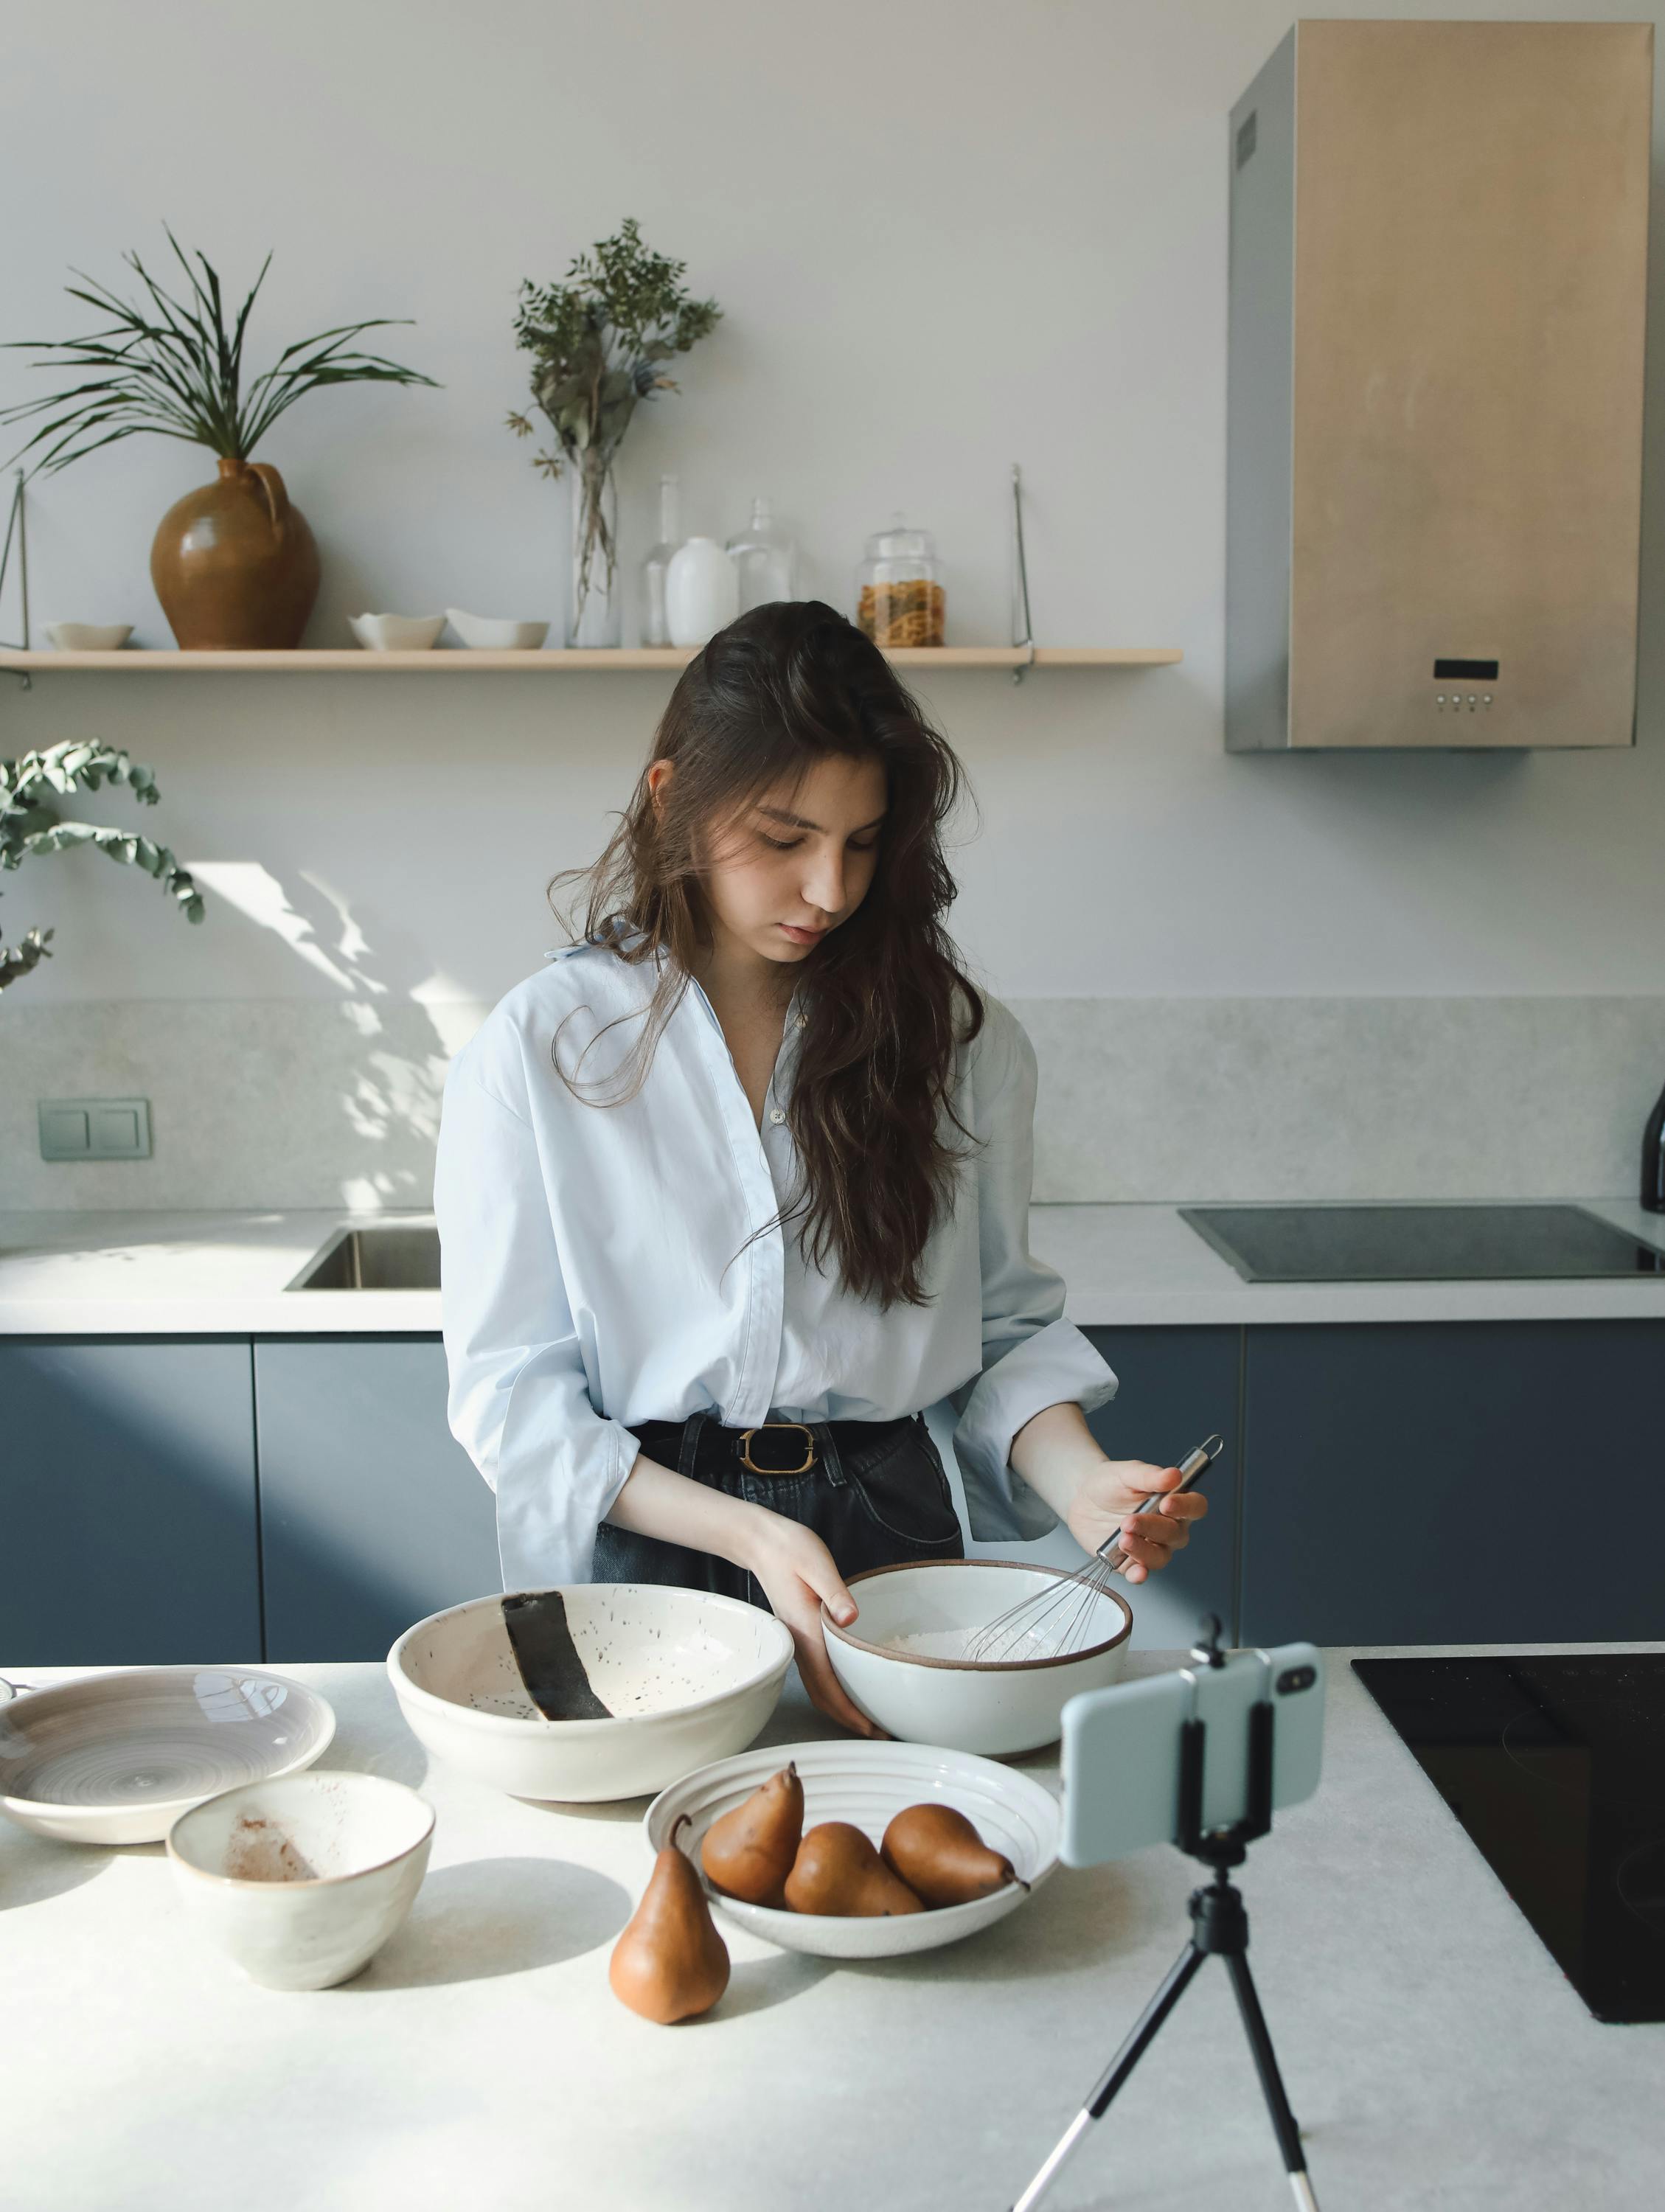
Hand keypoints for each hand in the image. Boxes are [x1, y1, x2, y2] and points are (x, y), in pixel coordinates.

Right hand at [740, 1510, 884, 1738]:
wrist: (762, 1544)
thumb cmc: (790, 1550)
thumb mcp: (817, 1564)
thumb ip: (835, 1592)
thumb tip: (851, 1618)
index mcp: (807, 1631)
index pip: (829, 1684)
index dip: (850, 1711)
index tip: (871, 1728)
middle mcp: (800, 1643)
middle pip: (823, 1695)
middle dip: (849, 1719)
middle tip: (880, 1733)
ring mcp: (798, 1642)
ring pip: (819, 1687)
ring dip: (841, 1707)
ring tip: (868, 1718)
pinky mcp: (800, 1635)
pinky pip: (817, 1673)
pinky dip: (833, 1690)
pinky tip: (849, 1687)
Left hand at [1065, 1458, 1207, 1583]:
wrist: (1081, 1498)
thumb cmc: (1109, 1484)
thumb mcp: (1126, 1473)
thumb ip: (1150, 1475)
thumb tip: (1174, 1475)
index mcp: (1174, 1502)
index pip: (1195, 1507)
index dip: (1186, 1507)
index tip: (1167, 1503)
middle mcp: (1167, 1528)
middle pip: (1176, 1534)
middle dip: (1153, 1528)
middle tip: (1130, 1520)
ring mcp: (1150, 1547)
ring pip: (1160, 1556)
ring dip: (1144, 1550)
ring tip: (1123, 1538)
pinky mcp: (1130, 1562)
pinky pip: (1139, 1573)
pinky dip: (1139, 1575)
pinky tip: (1136, 1572)